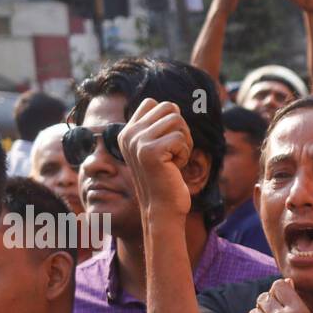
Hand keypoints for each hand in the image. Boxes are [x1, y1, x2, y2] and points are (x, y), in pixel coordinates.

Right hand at [118, 98, 193, 216]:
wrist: (163, 209)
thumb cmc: (165, 179)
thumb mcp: (157, 149)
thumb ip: (158, 127)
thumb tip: (172, 107)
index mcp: (127, 132)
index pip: (153, 103)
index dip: (170, 120)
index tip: (168, 143)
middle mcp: (128, 134)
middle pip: (169, 108)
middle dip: (181, 129)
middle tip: (175, 152)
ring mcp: (137, 142)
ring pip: (177, 120)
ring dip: (184, 142)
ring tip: (174, 160)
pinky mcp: (150, 152)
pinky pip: (181, 138)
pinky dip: (184, 154)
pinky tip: (174, 168)